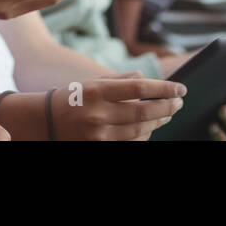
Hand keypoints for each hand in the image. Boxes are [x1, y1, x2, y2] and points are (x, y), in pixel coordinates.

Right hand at [49, 73, 185, 140]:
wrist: (45, 121)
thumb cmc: (71, 98)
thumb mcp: (91, 82)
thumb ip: (119, 80)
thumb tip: (144, 78)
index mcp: (96, 91)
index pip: (138, 88)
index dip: (163, 89)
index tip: (180, 88)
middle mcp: (98, 113)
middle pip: (143, 112)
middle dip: (166, 107)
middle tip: (179, 102)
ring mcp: (98, 134)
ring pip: (139, 131)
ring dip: (158, 122)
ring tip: (168, 113)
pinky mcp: (99, 147)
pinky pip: (130, 143)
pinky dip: (144, 136)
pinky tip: (151, 128)